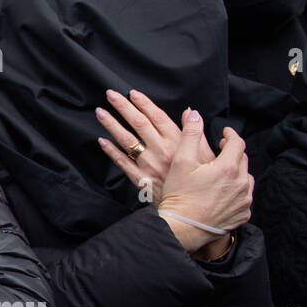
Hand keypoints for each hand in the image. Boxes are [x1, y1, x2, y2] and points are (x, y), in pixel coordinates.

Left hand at [97, 89, 215, 204]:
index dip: (144, 104)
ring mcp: (148, 165)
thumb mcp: (205, 156)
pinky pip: (123, 163)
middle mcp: (161, 151)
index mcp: (178, 144)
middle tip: (110, 94)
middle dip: (124, 108)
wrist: (193, 213)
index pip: (158, 118)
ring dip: (112, 125)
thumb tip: (190, 112)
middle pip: (139, 125)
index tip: (132, 93)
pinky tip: (102, 141)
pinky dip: (112, 151)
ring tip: (100, 112)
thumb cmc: (201, 183)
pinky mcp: (140, 179)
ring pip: (127, 141)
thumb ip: (195, 134)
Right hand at [156, 110, 253, 257]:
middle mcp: (242, 183)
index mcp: (228, 167)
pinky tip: (224, 193)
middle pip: (242, 160)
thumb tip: (194, 113)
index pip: (237, 143)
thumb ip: (190, 134)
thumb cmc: (180, 194)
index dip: (230, 135)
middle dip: (233, 152)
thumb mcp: (181, 161)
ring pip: (246, 179)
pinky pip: (244, 198)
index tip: (223, 133)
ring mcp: (244, 201)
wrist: (183, 227)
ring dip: (237, 172)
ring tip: (223, 172)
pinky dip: (237, 192)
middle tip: (222, 150)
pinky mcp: (242, 215)